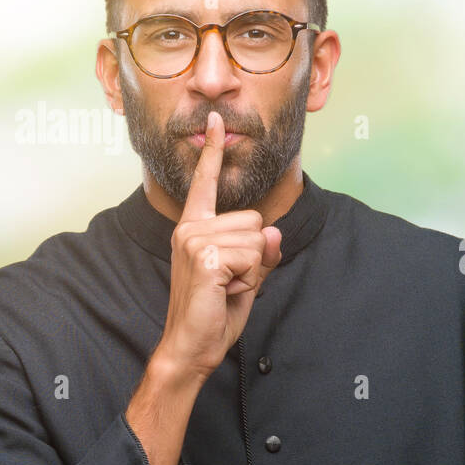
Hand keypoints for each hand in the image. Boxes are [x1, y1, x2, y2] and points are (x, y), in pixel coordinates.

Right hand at [156, 111, 281, 383]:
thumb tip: (274, 233)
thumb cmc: (214, 312)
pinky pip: (254, 257)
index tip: (216, 118)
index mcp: (194, 227)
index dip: (214, 151)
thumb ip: (262, 253)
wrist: (191, 346)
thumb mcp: (246, 277)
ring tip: (226, 288)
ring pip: (258, 240)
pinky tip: (225, 292)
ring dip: (252, 271)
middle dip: (256, 257)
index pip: (206, 183)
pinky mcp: (204, 256)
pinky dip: (249, 280)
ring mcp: (194, 240)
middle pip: (257, 222)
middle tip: (230, 282)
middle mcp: (190, 228)